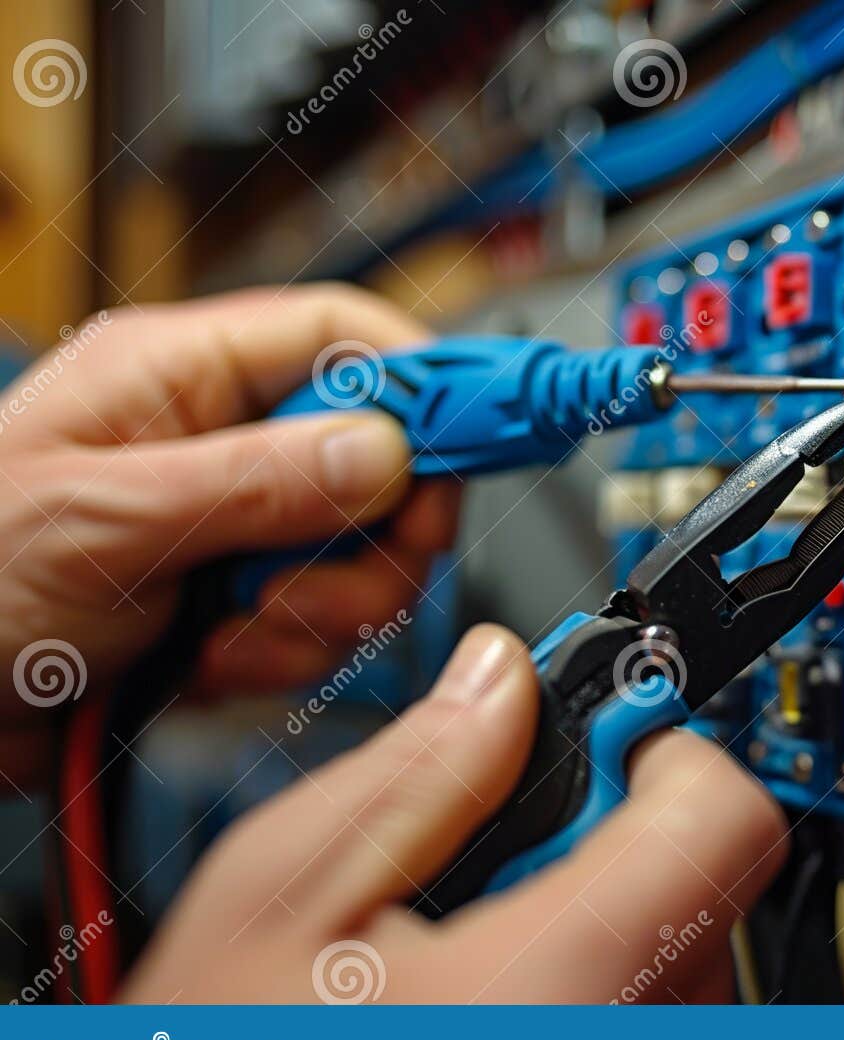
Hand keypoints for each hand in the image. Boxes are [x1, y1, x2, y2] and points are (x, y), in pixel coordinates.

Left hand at [0, 285, 457, 778]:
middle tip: (333, 570)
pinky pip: (327, 620)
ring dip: (324, 608)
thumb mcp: (106, 518)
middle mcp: (226, 442)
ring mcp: (240, 525)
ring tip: (239, 626)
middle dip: (377, 532)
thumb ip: (255, 480)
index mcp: (181, 375)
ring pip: (367, 550)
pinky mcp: (244, 601)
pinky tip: (216, 658)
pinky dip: (288, 653)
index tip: (496, 432)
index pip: (348, 337)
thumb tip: (386, 449)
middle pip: (386, 457)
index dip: (431, 381)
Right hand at [121, 625, 789, 1002]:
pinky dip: (600, 993)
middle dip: (614, 844)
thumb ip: (415, 771)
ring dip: (604, 928)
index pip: (726, 819)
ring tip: (473, 962)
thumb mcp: (273, 900)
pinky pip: (659, 1022)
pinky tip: (494, 1011)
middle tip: (497, 864)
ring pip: (687, 961)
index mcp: (561, 988)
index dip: (663, 751)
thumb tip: (501, 679)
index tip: (604, 745)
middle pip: (706, 886)